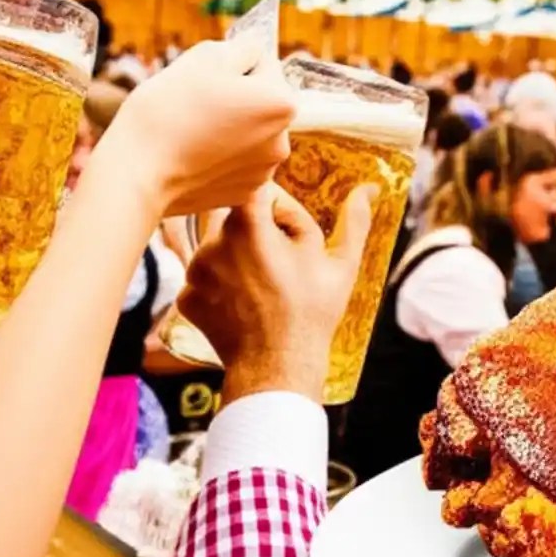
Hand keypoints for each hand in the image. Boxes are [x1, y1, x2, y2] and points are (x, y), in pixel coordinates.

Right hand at [94, 39, 293, 217]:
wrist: (137, 172)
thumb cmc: (169, 110)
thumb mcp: (206, 56)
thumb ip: (243, 48)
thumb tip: (256, 52)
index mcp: (282, 103)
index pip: (266, 64)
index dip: (233, 65)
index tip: (208, 79)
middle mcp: (282, 141)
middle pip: (260, 102)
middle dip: (236, 97)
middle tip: (197, 104)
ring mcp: (264, 172)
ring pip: (248, 132)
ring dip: (229, 126)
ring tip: (192, 130)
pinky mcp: (243, 193)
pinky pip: (235, 161)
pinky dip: (220, 155)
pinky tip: (193, 154)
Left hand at [179, 182, 376, 403]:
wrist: (277, 368)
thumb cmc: (311, 314)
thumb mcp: (340, 264)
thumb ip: (353, 219)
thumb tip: (369, 188)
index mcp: (248, 223)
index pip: (259, 189)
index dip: (279, 207)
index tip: (289, 233)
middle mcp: (213, 241)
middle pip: (235, 214)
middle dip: (258, 230)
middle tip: (280, 264)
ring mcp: (195, 270)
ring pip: (219, 244)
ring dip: (239, 255)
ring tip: (264, 286)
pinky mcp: (186, 295)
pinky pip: (206, 275)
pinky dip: (223, 283)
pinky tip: (245, 303)